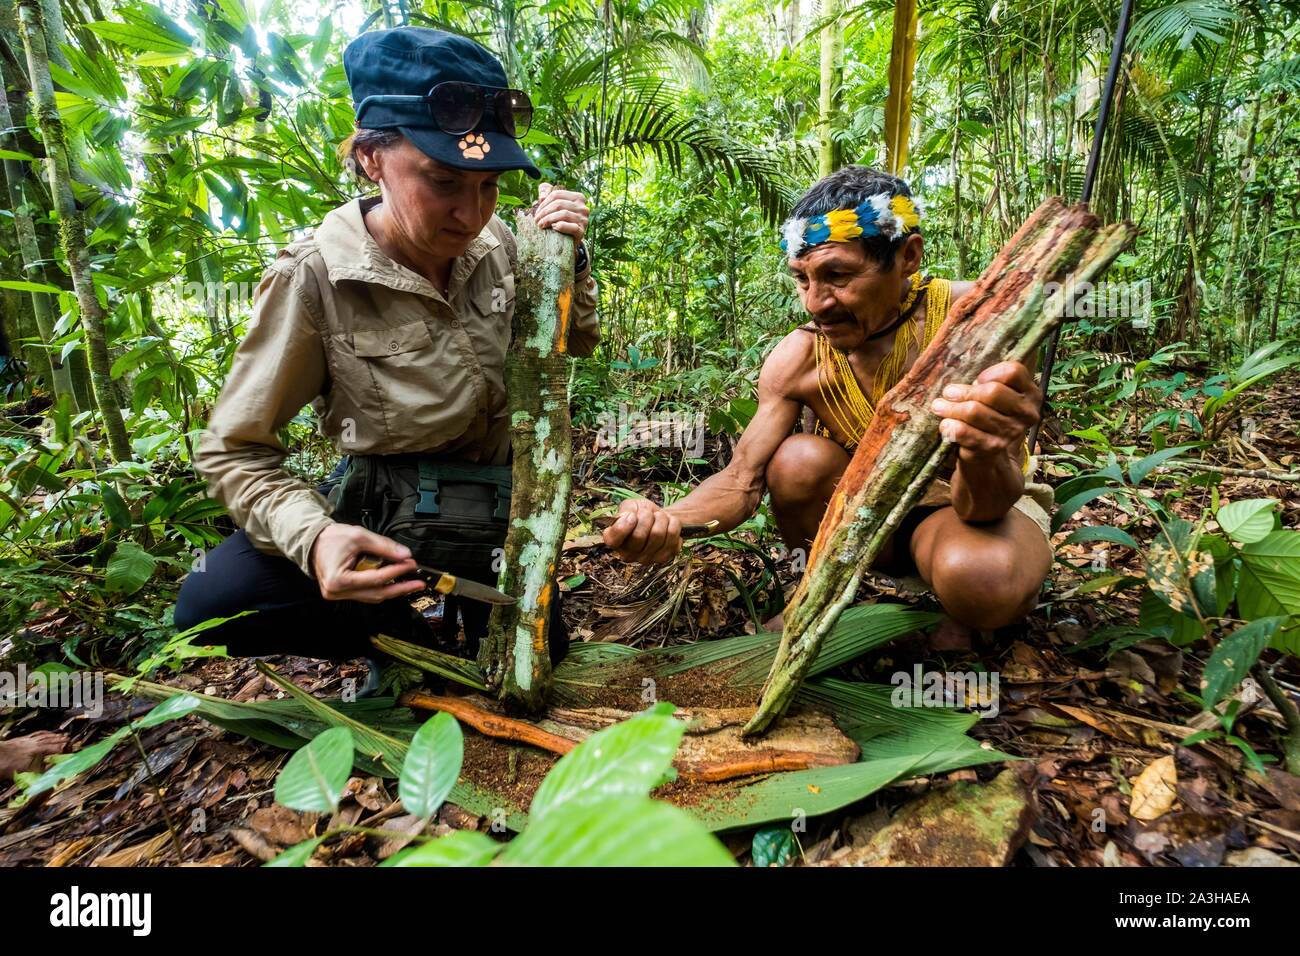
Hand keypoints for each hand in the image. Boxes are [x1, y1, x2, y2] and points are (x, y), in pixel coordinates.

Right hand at [309, 523, 425, 602]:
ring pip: (373, 596)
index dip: (396, 571)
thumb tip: (405, 555)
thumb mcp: (359, 536)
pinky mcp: (344, 593)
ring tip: (411, 583)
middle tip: (418, 582)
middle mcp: (336, 592)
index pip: (375, 579)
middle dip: (400, 587)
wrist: (312, 542)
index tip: (411, 564)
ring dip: (393, 589)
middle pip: (376, 593)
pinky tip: (395, 583)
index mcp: (338, 579)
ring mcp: (339, 595)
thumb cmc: (330, 539)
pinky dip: (382, 587)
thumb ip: (384, 546)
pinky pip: (367, 593)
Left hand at [535, 183, 589, 241]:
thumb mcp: (553, 206)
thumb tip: (542, 195)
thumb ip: (547, 193)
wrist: (567, 242)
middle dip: (544, 212)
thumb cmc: (559, 221)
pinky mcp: (582, 231)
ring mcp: (584, 219)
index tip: (537, 213)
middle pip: (559, 204)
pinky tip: (553, 227)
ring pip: (564, 214)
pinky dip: (560, 226)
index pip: (556, 194)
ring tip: (541, 225)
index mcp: (577, 197)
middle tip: (536, 220)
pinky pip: (571, 227)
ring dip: (548, 219)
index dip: (543, 203)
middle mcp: (583, 207)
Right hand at [601, 498, 682, 564]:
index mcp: (614, 541)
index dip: (624, 525)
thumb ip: (625, 510)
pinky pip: (673, 536)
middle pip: (638, 536)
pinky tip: (668, 525)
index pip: (613, 539)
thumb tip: (629, 517)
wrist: (659, 518)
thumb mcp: (629, 506)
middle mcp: (627, 555)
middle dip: (646, 516)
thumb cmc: (641, 512)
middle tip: (648, 513)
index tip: (632, 515)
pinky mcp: (664, 558)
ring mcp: (646, 559)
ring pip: (657, 534)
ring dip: (661, 518)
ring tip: (659, 517)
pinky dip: (673, 523)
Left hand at [930, 360, 1040, 462]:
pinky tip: (944, 424)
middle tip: (948, 393)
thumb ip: (987, 382)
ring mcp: (1011, 432)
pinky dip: (951, 426)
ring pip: (974, 411)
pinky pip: (965, 432)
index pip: (1014, 372)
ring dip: (951, 408)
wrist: (988, 452)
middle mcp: (1027, 413)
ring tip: (939, 406)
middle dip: (965, 391)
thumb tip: (958, 377)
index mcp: (1031, 394)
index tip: (977, 380)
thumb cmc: (989, 413)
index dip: (991, 373)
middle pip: (992, 392)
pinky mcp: (993, 447)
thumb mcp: (997, 395)